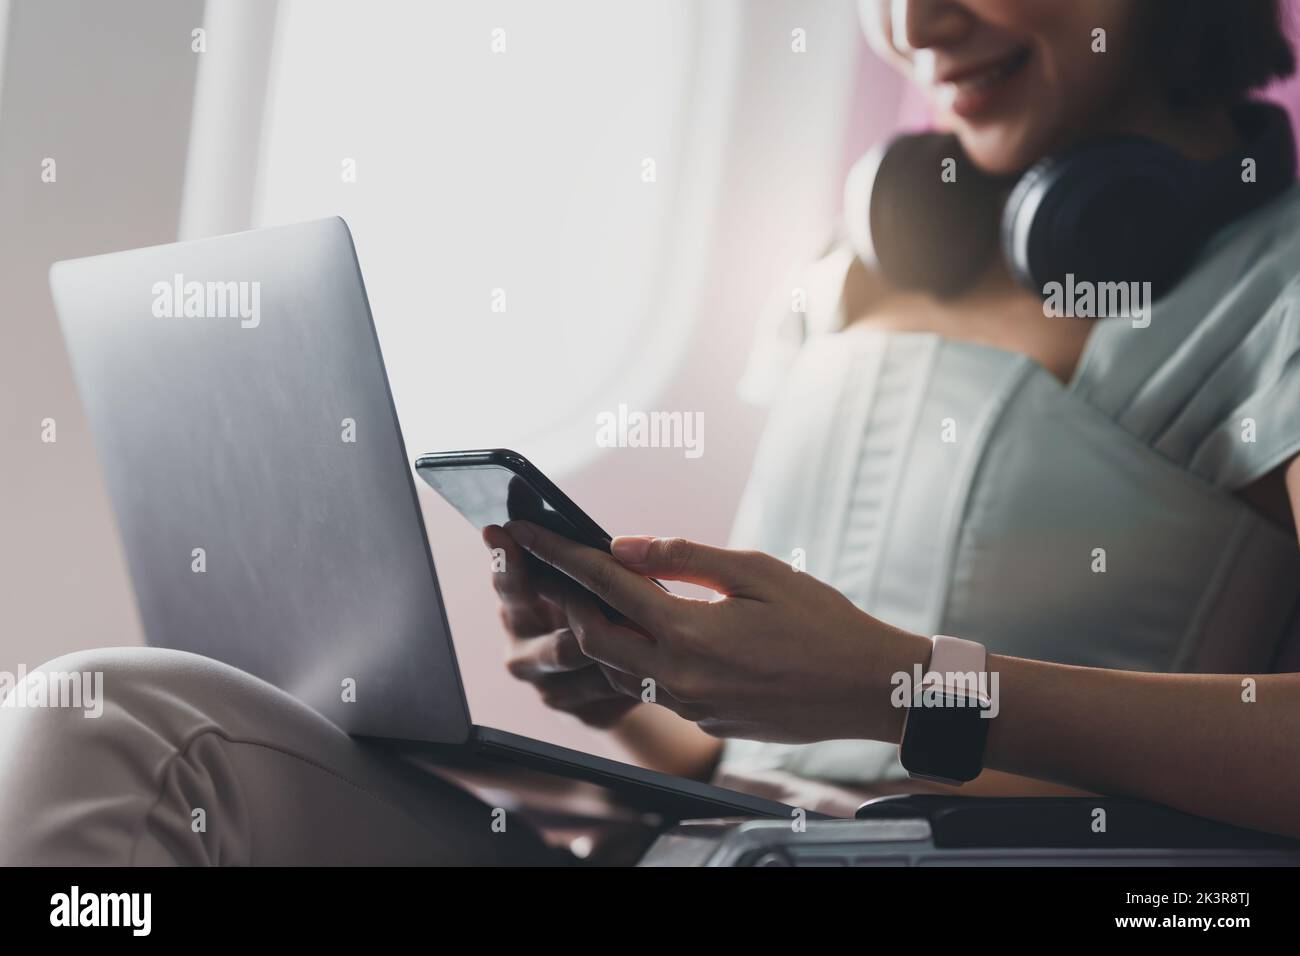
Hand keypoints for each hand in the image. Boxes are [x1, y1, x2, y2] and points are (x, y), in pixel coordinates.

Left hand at [502, 521, 929, 743]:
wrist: (867, 689)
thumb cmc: (822, 623)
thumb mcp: (758, 572)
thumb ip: (686, 557)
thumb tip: (626, 545)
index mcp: (688, 631)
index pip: (604, 586)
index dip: (560, 555)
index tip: (527, 533)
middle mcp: (678, 675)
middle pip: (593, 637)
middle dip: (567, 600)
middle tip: (556, 569)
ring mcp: (690, 704)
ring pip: (618, 668)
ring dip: (600, 633)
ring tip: (598, 597)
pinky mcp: (704, 720)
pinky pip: (652, 687)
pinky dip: (636, 656)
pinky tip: (649, 632)